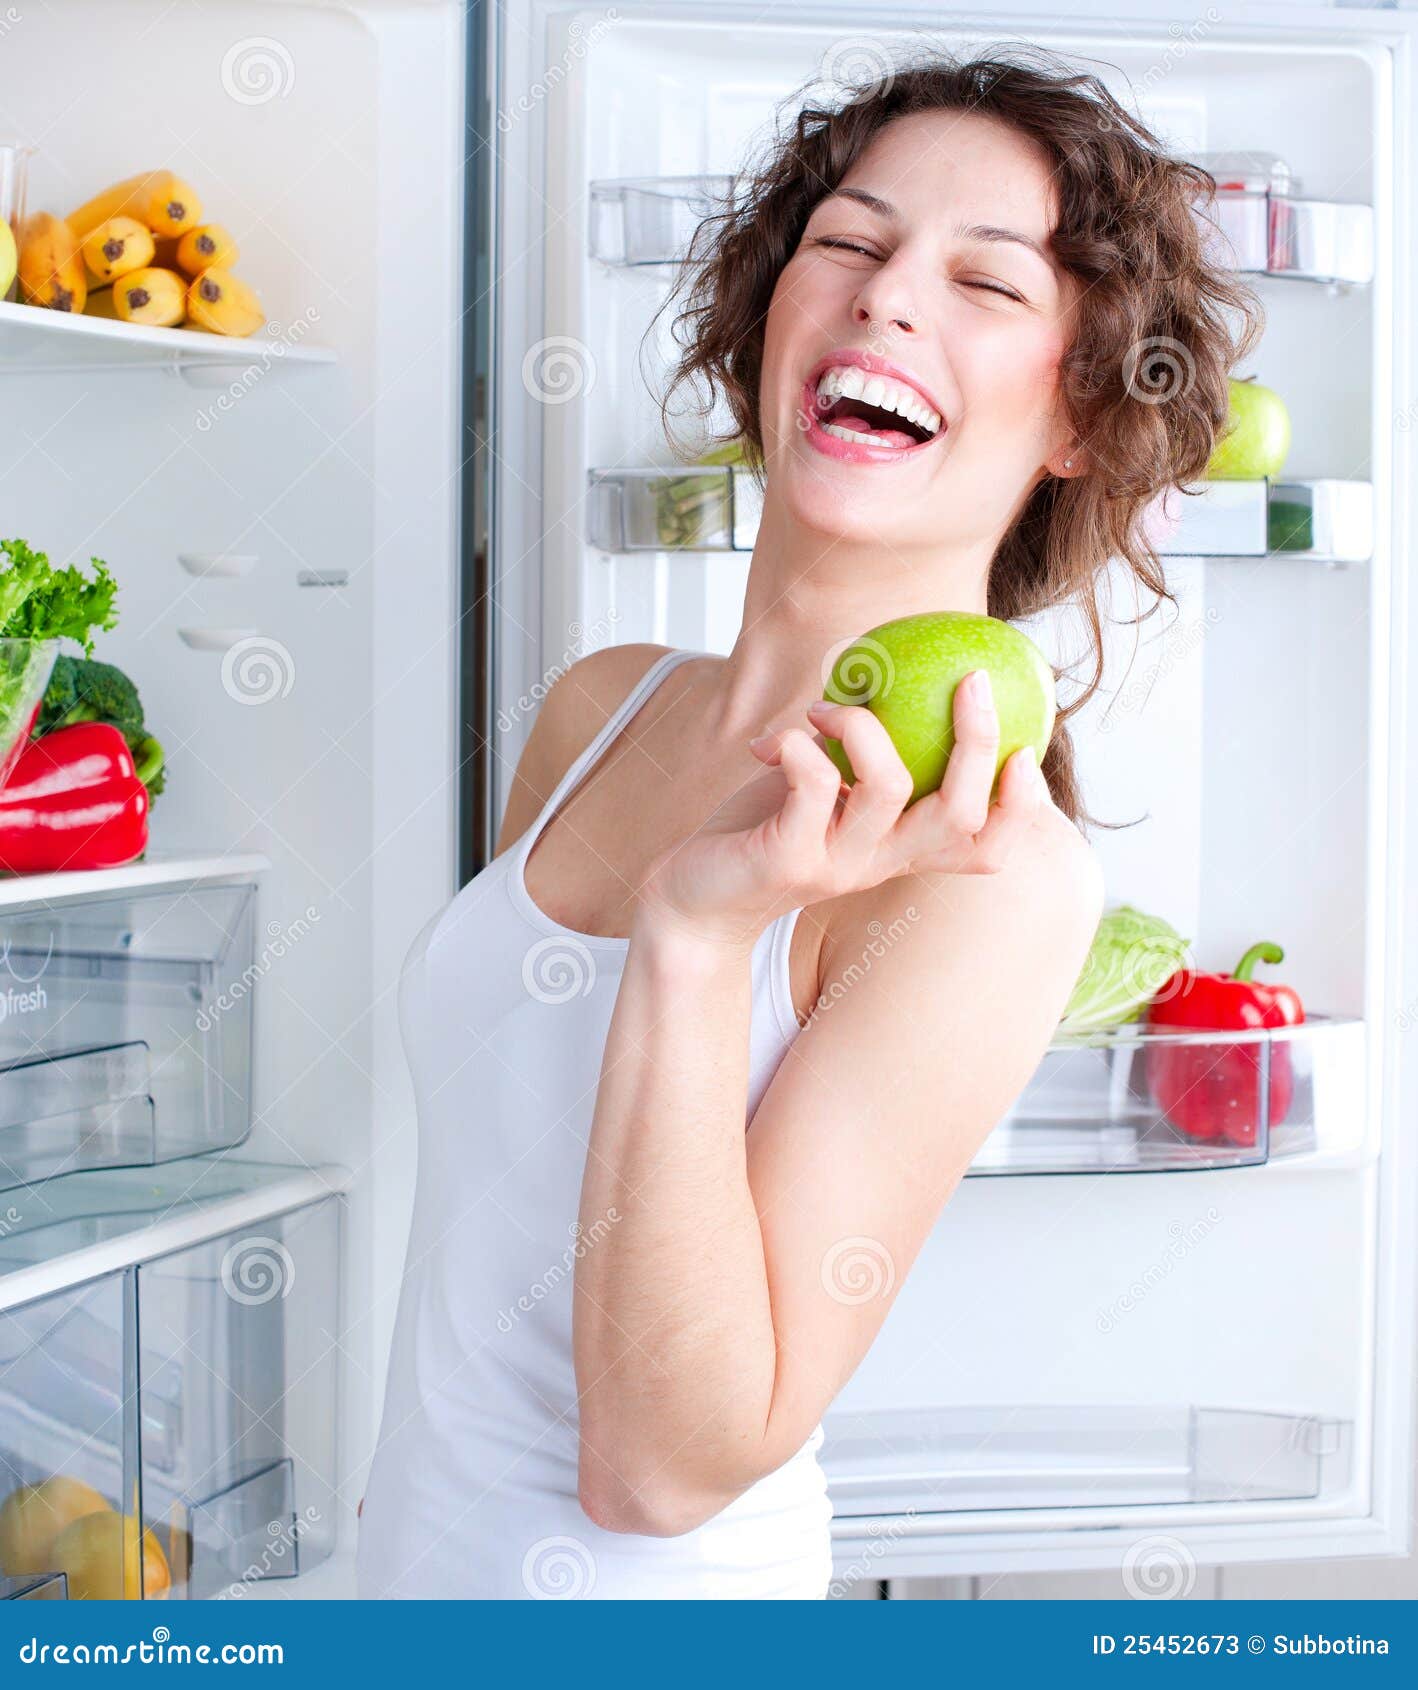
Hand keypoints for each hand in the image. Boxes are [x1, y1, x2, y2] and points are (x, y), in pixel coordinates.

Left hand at [635, 669, 1051, 949]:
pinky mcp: (787, 860)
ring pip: (890, 789)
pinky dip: (800, 746)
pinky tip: (773, 742)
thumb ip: (864, 748)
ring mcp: (838, 865)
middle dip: (978, 740)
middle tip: (970, 681)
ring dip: (862, 725)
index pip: (987, 845)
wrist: (695, 896)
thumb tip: (898, 662)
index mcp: (901, 848)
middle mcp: (881, 862)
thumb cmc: (764, 827)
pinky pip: (812, 786)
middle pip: (961, 815)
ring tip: (824, 706)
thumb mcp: (825, 787)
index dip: (1023, 806)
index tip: (1027, 749)